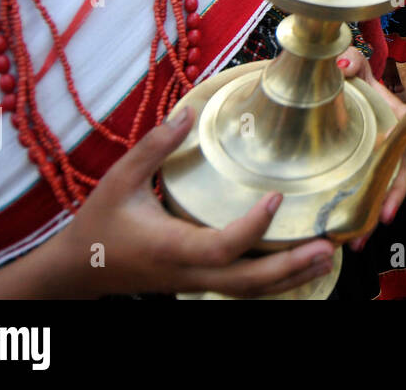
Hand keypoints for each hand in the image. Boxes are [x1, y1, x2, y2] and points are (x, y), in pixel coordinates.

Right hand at [55, 109, 338, 297]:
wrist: (78, 270)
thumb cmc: (100, 223)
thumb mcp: (119, 180)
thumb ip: (153, 148)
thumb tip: (187, 113)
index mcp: (170, 246)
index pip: (220, 247)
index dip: (251, 229)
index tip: (277, 199)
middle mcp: (187, 273)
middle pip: (245, 282)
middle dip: (289, 268)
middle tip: (327, 249)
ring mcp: (194, 284)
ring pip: (247, 292)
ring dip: (289, 278)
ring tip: (327, 259)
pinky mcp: (198, 284)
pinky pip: (240, 288)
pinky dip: (273, 282)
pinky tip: (299, 268)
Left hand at [336, 47, 405, 247]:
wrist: (338, 84)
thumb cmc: (354, 77)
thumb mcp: (356, 67)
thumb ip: (354, 62)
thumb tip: (344, 66)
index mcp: (394, 126)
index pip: (401, 160)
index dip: (395, 189)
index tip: (386, 214)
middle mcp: (387, 149)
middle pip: (388, 187)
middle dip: (378, 214)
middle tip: (361, 238)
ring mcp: (370, 160)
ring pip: (373, 194)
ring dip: (364, 221)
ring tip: (350, 245)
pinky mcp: (352, 167)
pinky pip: (356, 192)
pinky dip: (350, 211)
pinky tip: (336, 230)